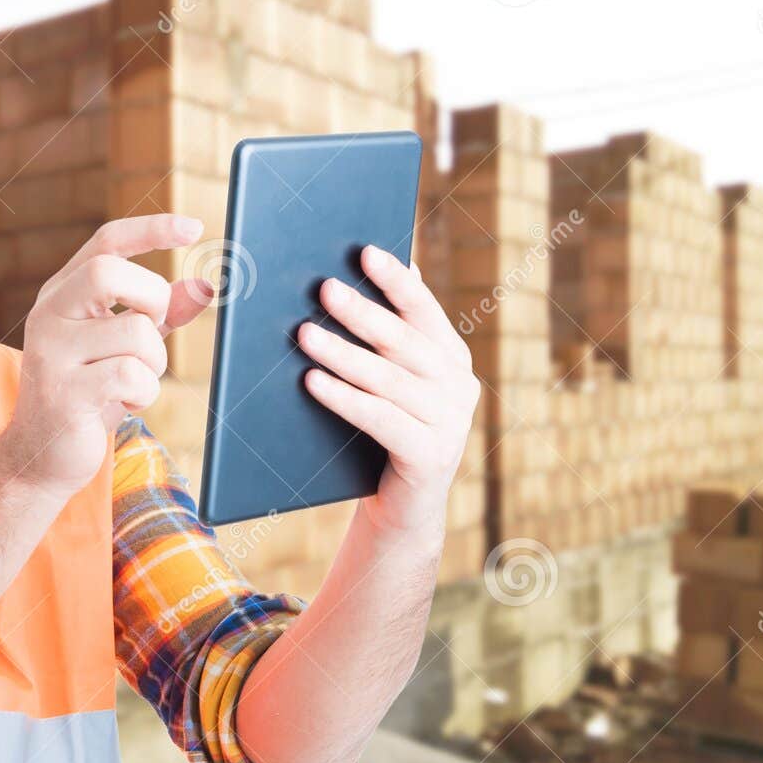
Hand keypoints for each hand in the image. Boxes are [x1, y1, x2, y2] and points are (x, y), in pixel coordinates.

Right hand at [0, 214, 213, 495]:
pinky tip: (126, 403)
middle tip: (150, 332)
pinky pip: (131, 376)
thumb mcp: (122, 348)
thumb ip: (157, 316)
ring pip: (135, 333)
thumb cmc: (86, 396)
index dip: (151, 229)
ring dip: (154, 363)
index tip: (194, 228)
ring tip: (133, 383)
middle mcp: (49, 314)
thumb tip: (202, 285)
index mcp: (61, 295)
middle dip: (151, 300)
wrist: (39, 456)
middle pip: (109, 271)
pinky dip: (144, 393)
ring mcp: (52, 352)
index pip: (105, 243)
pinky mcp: (64, 392)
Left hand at [297, 245, 479, 534]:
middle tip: (322, 289)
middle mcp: (459, 386)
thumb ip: (387, 339)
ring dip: (342, 354)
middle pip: (403, 342)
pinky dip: (345, 399)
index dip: (395, 280)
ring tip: (303, 335)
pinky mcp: (431, 457)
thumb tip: (363, 274)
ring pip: (388, 380)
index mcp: (451, 359)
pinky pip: (381, 420)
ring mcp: (451, 424)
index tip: (365, 252)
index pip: (424, 310)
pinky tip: (312, 382)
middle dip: (361, 313)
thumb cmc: (384, 435)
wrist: (400, 511)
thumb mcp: (389, 383)